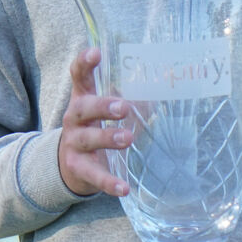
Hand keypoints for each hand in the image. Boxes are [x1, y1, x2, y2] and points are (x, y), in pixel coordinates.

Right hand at [58, 47, 132, 197]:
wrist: (70, 165)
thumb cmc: (97, 129)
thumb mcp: (110, 111)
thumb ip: (136, 97)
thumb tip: (171, 78)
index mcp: (83, 99)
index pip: (79, 76)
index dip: (85, 63)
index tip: (95, 53)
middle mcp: (74, 119)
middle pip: (83, 108)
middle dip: (102, 106)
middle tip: (123, 107)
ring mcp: (74, 144)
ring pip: (87, 139)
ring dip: (107, 138)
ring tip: (127, 138)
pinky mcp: (79, 169)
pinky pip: (94, 175)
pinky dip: (109, 182)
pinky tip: (124, 188)